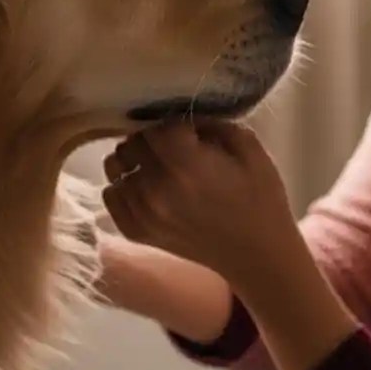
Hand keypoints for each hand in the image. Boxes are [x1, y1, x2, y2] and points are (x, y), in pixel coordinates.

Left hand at [100, 119, 301, 288]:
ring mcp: (143, 213)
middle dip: (151, 139)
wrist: (257, 254)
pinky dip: (124, 186)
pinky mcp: (136, 232)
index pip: (156, 125)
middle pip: (131, 143)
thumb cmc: (260, 198)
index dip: (173, 123)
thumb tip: (182, 114)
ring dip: (134, 161)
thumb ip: (212, 122)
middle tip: (173, 147)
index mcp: (186, 165)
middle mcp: (156, 188)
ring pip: (114, 166)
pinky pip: (110, 195)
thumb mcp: (249, 147)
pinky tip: (147, 187)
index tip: (189, 130)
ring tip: (157, 167)